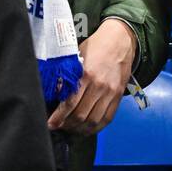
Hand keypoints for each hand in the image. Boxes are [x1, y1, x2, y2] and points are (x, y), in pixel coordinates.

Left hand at [47, 18, 136, 135]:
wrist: (120, 41)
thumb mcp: (77, 57)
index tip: (51, 124)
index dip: (58, 118)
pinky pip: (107, 118)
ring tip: (71, 128)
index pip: (70, 104)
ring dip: (79, 129)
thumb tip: (54, 95)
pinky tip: (86, 128)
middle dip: (66, 125)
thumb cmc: (96, 47)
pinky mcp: (119, 96)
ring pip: (93, 120)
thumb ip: (66, 76)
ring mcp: (111, 92)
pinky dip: (95, 127)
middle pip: (80, 116)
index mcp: (87, 75)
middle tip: (59, 126)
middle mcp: (100, 86)